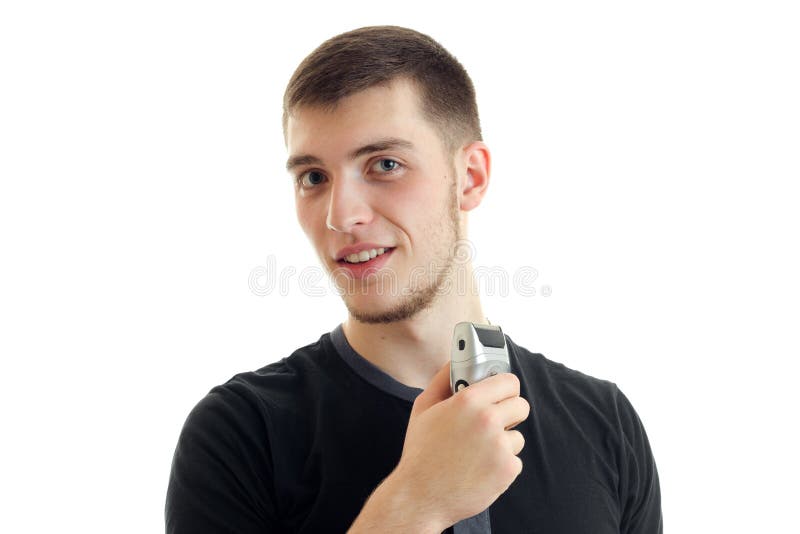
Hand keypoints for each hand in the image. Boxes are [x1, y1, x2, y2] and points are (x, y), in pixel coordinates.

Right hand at [391, 362, 529, 528]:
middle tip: (493, 422)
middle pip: (521, 405)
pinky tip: (480, 468)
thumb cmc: (421, 452)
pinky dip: (501, 464)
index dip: (505, 387)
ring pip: (518, 435)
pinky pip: (515, 459)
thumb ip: (442, 380)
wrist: (421, 496)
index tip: (502, 392)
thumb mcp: (423, 408)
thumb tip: (455, 361)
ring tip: (477, 451)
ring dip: (503, 442)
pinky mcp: (507, 469)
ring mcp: (500, 445)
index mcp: (468, 400)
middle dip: (509, 412)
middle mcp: (487, 419)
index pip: (508, 381)